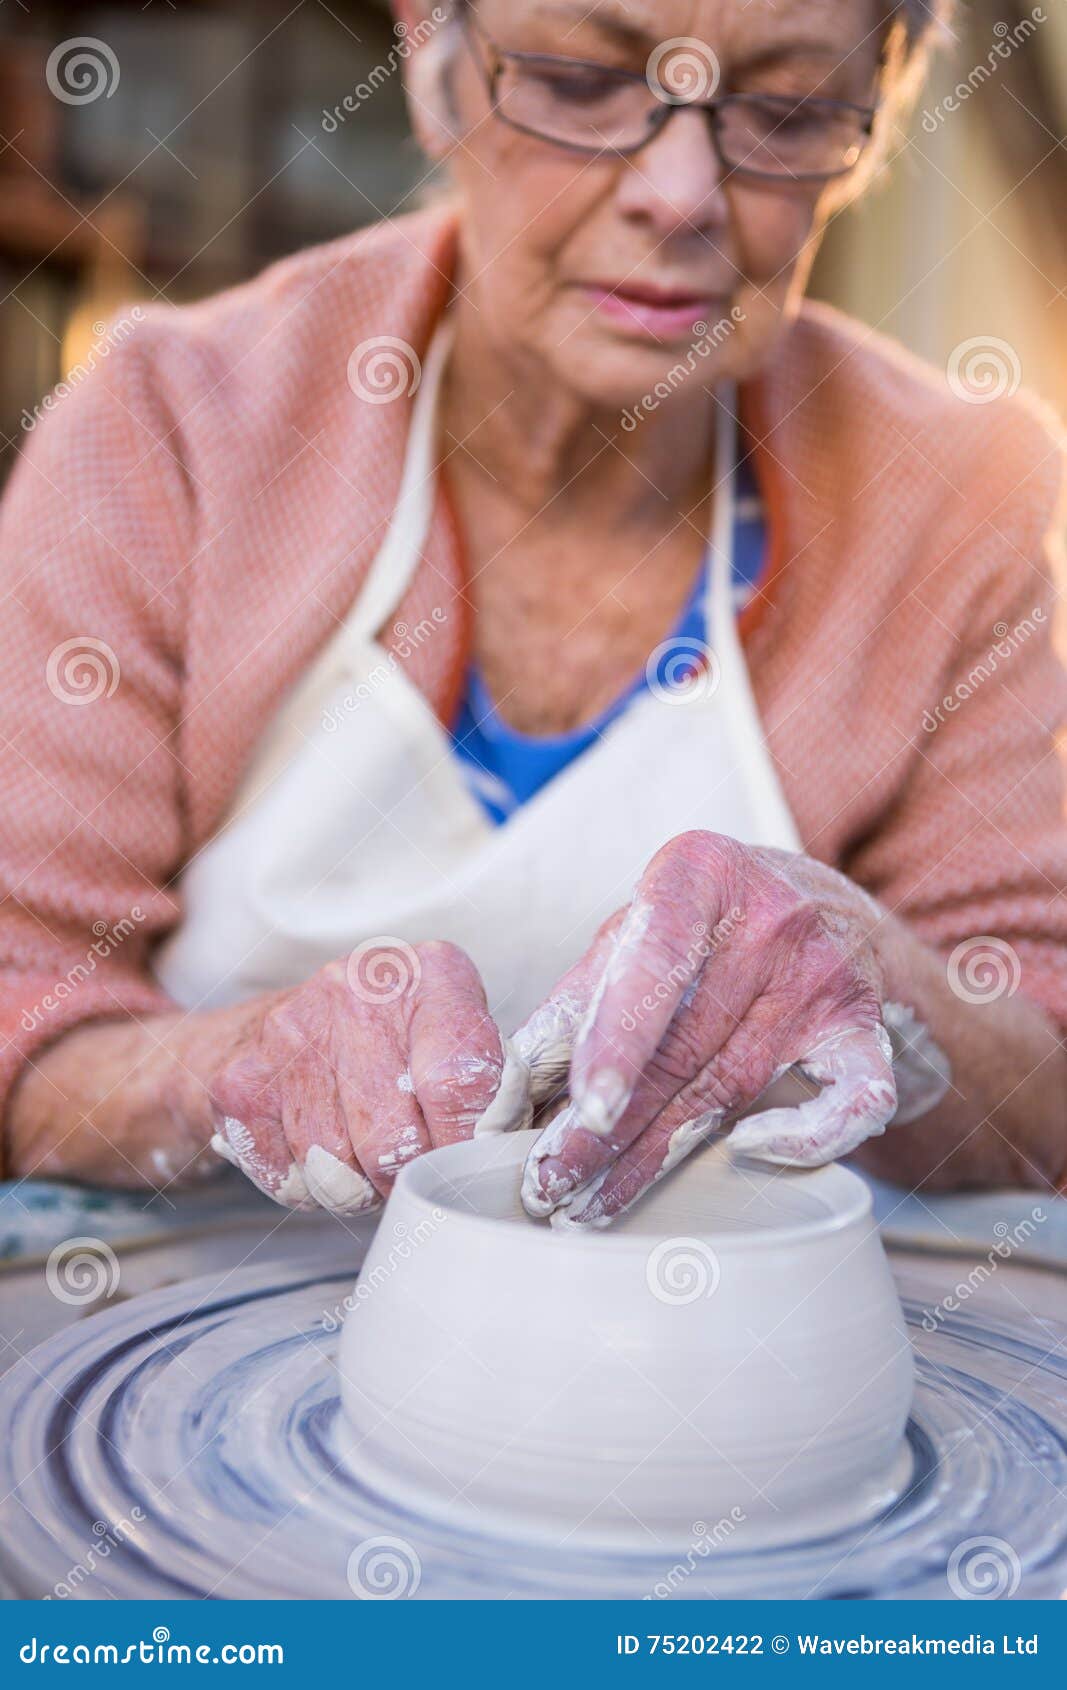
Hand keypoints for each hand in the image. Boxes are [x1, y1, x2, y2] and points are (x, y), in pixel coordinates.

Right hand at [210, 941, 517, 1213]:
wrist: (266, 1029)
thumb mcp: (453, 1038)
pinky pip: (290, 1176)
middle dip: (410, 1176)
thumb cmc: (386, 1044)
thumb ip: (494, 1085)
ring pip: (338, 1166)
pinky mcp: (241, 1081)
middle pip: (395, 1139)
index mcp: (430, 974)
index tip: (468, 1164)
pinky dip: (311, 1187)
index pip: (459, 1081)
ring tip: (365, 1156)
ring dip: (359, 1186)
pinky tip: (318, 1150)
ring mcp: (291, 1032)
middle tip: (414, 1171)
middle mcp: (356, 990)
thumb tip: (506, 1156)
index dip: (468, 1144)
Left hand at [515, 831, 896, 1227]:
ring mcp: (826, 976)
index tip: (582, 1107)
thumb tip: (509, 1089)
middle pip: (682, 1044)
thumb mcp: (635, 930)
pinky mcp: (866, 1028)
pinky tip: (740, 1157)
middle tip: (550, 1184)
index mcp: (699, 874)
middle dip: (607, 1128)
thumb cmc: (704, 926)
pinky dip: (802, 1139)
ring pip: (733, 1086)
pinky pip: (851, 1102)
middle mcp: (771, 918)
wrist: (825, 908)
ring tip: (590, 1203)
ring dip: (654, 1157)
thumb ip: (576, 1000)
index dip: (615, 1037)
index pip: (654, 957)